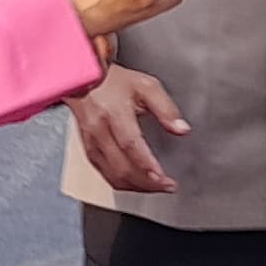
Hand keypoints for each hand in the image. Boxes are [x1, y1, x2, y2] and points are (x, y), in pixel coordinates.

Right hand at [68, 65, 190, 194]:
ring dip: (135, 186)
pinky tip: (136, 183)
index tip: (163, 178)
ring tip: (155, 186)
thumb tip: (181, 128)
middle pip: (121, 166)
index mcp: (114, 113)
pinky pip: (104, 173)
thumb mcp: (146, 86)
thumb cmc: (114, 81)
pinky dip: (121, 182)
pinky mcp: (88, 149)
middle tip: (166, 186)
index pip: (131, 145)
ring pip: (111, 174)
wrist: (84, 79)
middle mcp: (99, 130)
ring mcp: (91, 142)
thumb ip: (166, 108)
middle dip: (146, 182)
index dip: (147, 164)